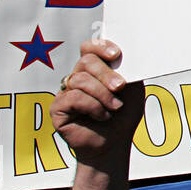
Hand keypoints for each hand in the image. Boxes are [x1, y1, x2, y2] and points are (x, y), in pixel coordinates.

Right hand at [50, 39, 145, 166]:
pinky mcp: (57, 108)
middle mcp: (77, 78)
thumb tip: (124, 53)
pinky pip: (73, 97)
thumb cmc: (123, 115)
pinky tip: (102, 116)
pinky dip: (93, 107)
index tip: (115, 54)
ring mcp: (65, 92)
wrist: (115, 143)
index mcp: (94, 70)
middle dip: (106, 73)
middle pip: (86, 61)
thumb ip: (127, 69)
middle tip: (119, 87)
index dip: (100, 46)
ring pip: (80, 79)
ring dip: (102, 94)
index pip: (89, 48)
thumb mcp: (132, 88)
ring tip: (114, 108)